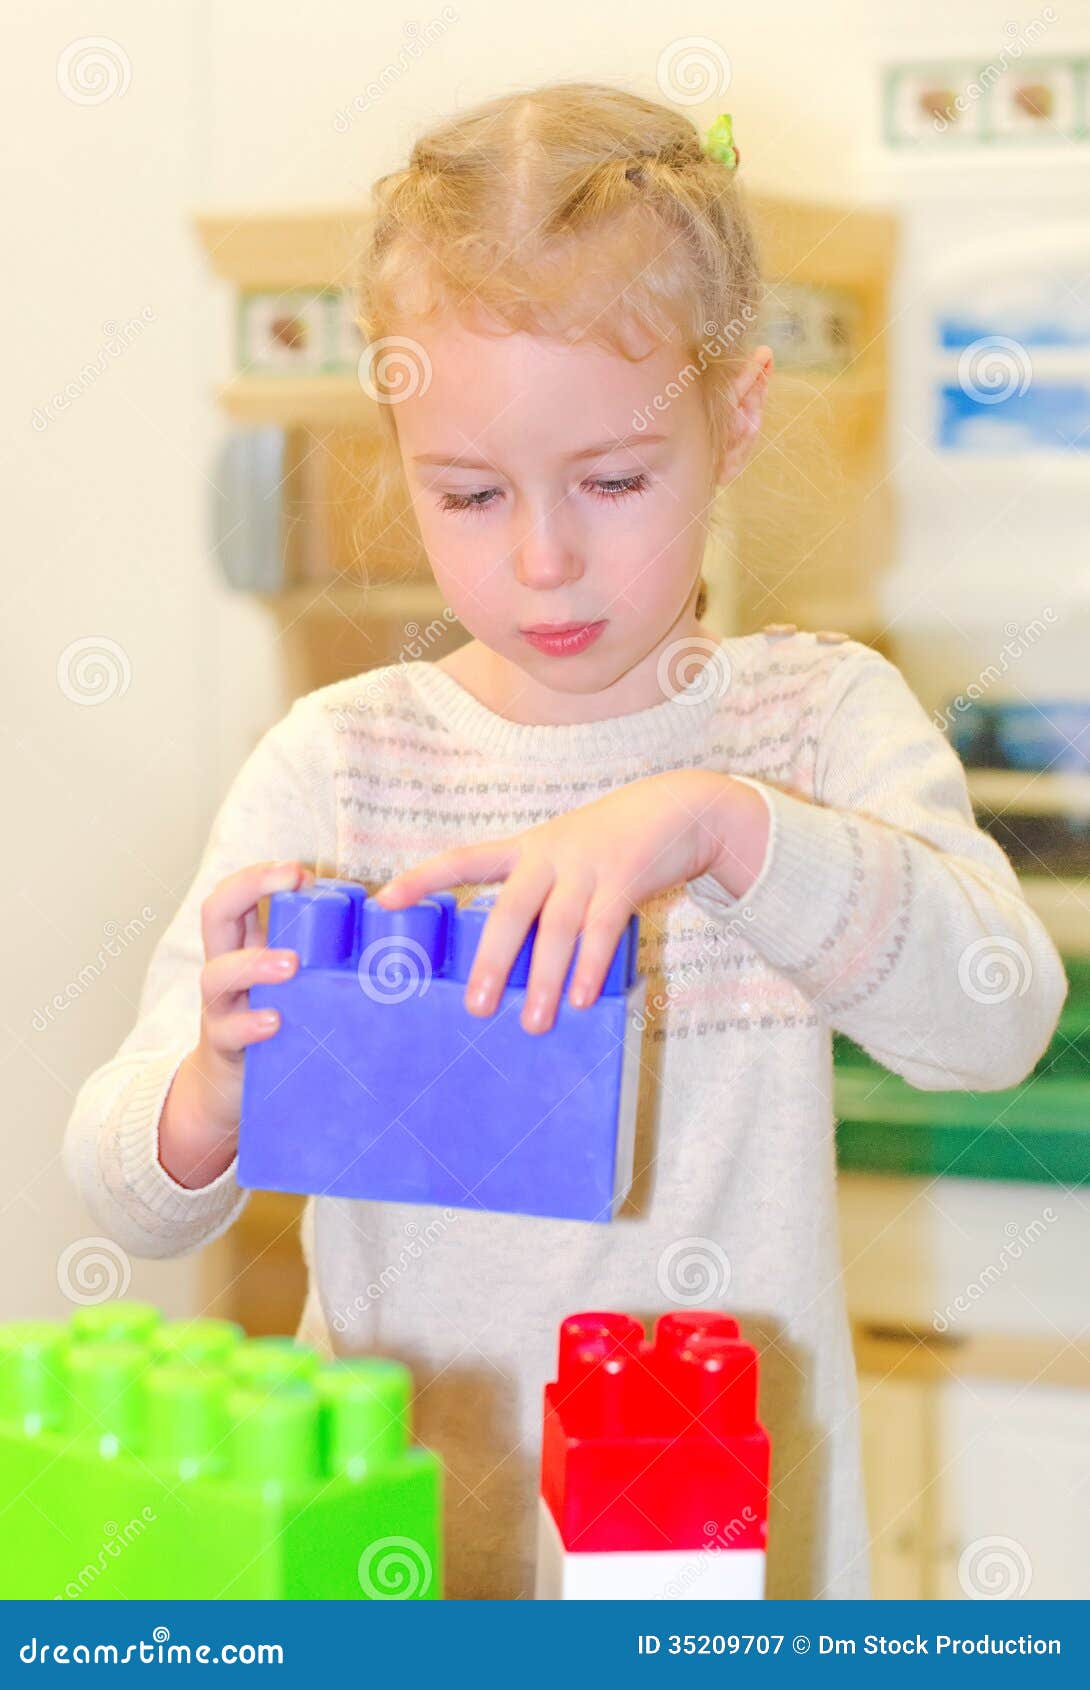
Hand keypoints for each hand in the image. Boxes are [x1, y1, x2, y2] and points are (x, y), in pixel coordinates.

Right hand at [158, 859, 313, 1187]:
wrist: (232, 1092)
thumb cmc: (280, 1026)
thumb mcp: (296, 984)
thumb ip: (328, 958)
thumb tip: (401, 931)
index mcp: (246, 946)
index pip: (238, 894)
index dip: (261, 874)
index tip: (300, 871)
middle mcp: (226, 969)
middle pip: (215, 915)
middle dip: (248, 887)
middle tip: (293, 882)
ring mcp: (221, 1008)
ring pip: (215, 975)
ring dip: (253, 963)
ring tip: (290, 964)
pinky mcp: (224, 1048)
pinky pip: (228, 1032)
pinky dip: (250, 1025)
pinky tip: (274, 1023)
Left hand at [372, 771, 766, 1033]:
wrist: (679, 808)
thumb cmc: (613, 845)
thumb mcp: (567, 855)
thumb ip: (542, 899)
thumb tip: (517, 969)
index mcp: (526, 849)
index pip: (463, 859)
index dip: (422, 879)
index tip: (383, 902)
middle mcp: (549, 854)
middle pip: (509, 908)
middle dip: (492, 959)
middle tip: (477, 1007)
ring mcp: (587, 864)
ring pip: (557, 926)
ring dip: (544, 978)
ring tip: (534, 1022)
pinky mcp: (625, 876)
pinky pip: (603, 927)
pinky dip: (589, 966)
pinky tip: (581, 998)